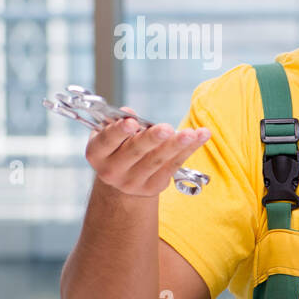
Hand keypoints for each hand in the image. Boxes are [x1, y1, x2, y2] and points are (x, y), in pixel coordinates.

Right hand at [84, 107, 209, 197]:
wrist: (122, 181)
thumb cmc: (116, 147)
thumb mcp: (109, 134)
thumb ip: (116, 123)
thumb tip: (127, 113)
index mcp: (97, 154)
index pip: (107, 141)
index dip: (118, 131)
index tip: (132, 122)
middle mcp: (112, 171)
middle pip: (135, 152)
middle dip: (152, 139)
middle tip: (166, 128)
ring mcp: (134, 182)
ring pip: (158, 160)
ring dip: (176, 145)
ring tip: (190, 134)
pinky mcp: (154, 186)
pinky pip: (173, 165)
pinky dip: (189, 149)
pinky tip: (201, 135)